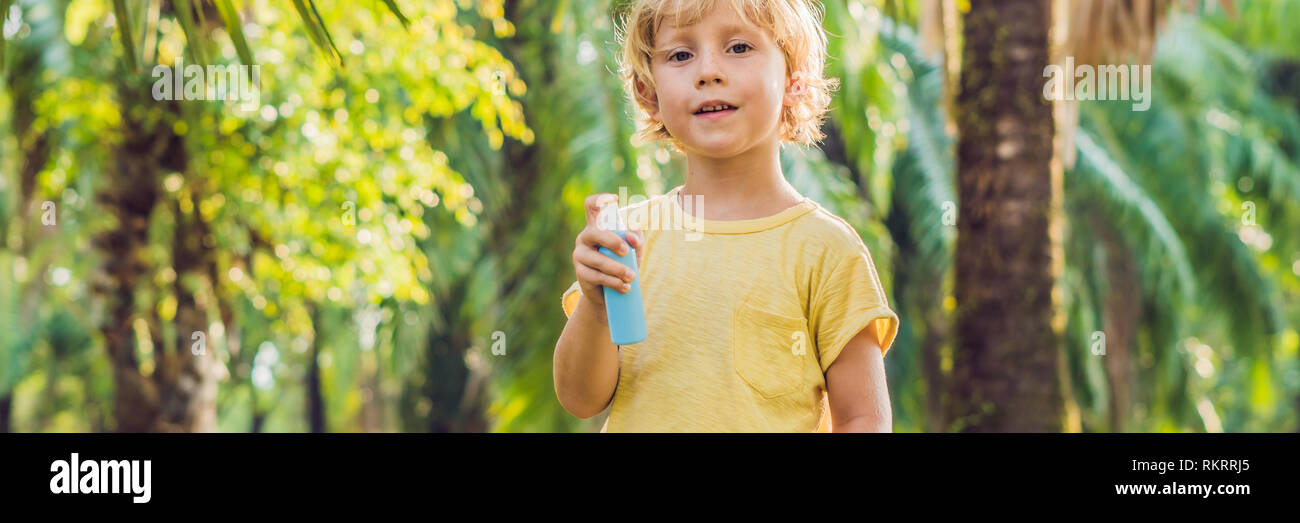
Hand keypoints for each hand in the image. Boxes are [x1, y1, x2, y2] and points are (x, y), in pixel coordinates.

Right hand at [572, 193, 644, 308]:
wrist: (609, 293)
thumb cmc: (622, 263)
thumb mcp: (633, 250)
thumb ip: (636, 239)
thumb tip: (631, 237)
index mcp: (597, 226)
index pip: (592, 206)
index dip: (600, 199)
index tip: (614, 200)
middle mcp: (585, 237)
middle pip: (596, 232)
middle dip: (612, 241)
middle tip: (626, 251)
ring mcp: (580, 255)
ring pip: (598, 259)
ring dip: (617, 269)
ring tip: (632, 277)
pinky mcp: (581, 274)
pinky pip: (597, 276)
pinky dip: (614, 282)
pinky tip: (625, 287)